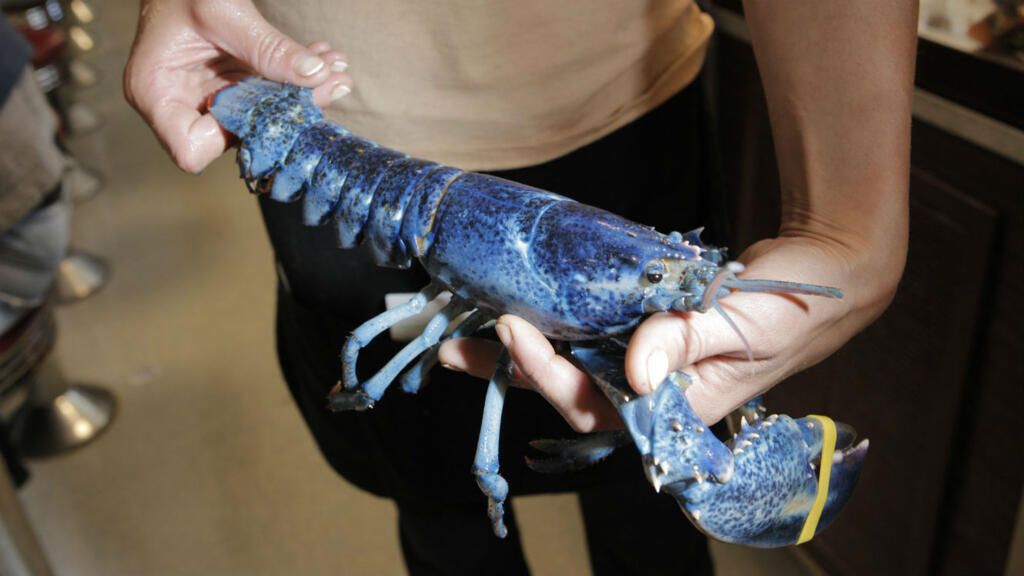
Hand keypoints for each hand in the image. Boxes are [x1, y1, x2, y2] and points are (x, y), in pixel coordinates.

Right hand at [124, 0, 351, 172]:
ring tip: (334, 68)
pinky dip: (294, 78)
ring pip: (261, 118)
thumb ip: (267, 47)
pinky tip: (322, 58)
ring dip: (301, 94)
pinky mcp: (228, 87)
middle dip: (287, 112)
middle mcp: (178, 105)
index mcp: (156, 93)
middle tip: (330, 82)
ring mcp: (205, 98)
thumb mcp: (223, 10)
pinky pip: (266, 95)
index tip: (269, 105)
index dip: (233, 137)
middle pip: (237, 136)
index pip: (192, 151)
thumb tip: (315, 75)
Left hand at [437, 232, 901, 431]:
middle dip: (510, 372)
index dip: (549, 376)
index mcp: (678, 408)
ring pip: (572, 365)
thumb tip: (635, 370)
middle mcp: (654, 395)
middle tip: (452, 346)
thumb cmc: (793, 308)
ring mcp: (649, 366)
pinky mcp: (647, 335)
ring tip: (463, 332)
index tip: (515, 328)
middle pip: (569, 394)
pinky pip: (591, 336)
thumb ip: (687, 342)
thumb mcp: (743, 326)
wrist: (825, 277)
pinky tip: (521, 306)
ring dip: (519, 352)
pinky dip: (555, 324)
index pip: (598, 408)